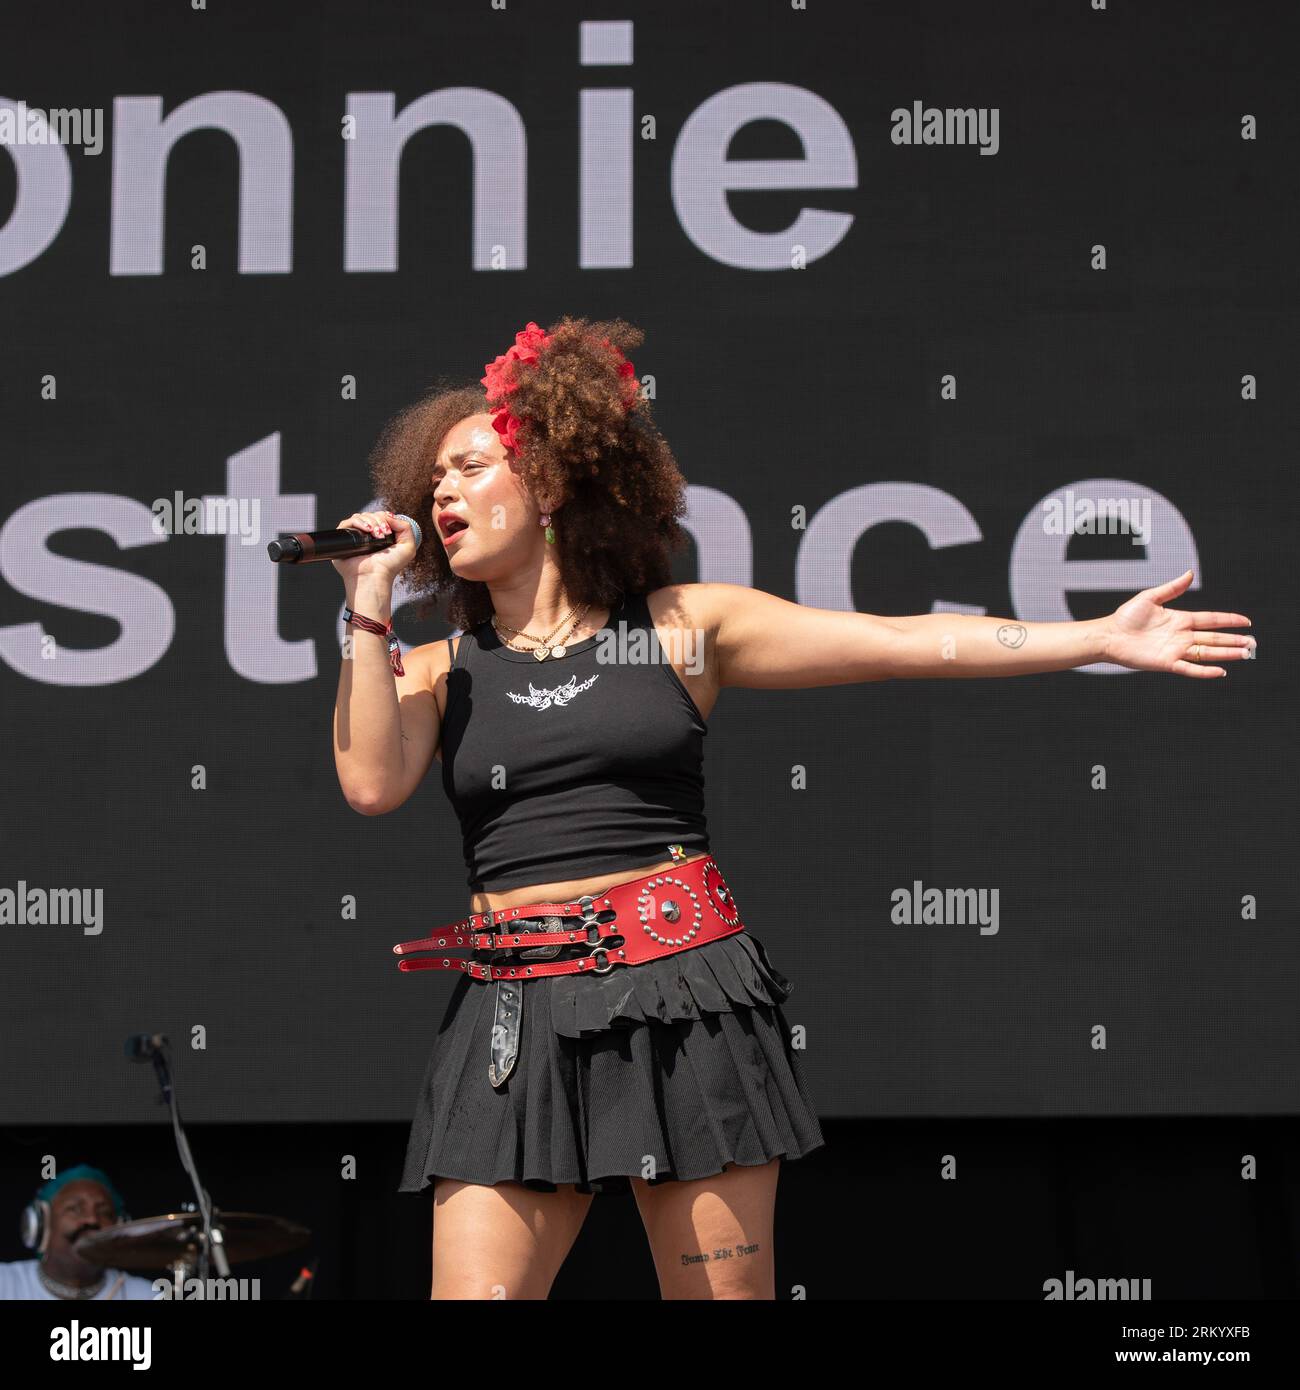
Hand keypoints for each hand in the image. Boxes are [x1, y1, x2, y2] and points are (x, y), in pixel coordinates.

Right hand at [330, 511, 419, 585]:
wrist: (374, 576)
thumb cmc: (390, 566)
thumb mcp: (408, 547)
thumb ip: (406, 528)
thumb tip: (390, 515)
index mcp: (380, 536)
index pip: (380, 516)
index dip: (385, 517)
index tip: (389, 530)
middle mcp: (367, 535)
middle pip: (371, 515)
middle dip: (379, 520)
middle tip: (384, 533)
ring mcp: (355, 537)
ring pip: (360, 516)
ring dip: (371, 521)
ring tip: (376, 534)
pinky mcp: (344, 539)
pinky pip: (348, 522)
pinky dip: (358, 522)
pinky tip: (366, 530)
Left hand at [1103, 570, 1254, 677]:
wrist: (1109, 635)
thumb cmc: (1126, 617)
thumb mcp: (1150, 597)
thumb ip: (1172, 588)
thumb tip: (1190, 573)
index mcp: (1180, 620)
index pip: (1211, 620)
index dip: (1229, 621)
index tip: (1246, 622)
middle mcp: (1181, 636)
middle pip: (1213, 638)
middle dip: (1233, 640)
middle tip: (1252, 642)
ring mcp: (1175, 650)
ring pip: (1207, 653)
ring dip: (1226, 654)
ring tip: (1244, 654)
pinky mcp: (1167, 662)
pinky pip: (1190, 668)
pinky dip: (1205, 670)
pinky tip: (1220, 671)